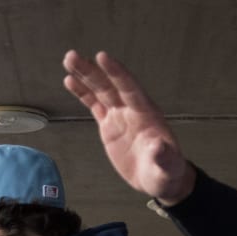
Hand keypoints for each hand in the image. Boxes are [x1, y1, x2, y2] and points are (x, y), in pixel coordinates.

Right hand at [62, 50, 195, 204]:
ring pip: (100, 91)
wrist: (158, 179)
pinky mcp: (109, 125)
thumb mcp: (167, 167)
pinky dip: (83, 93)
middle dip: (92, 71)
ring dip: (85, 75)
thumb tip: (158, 145)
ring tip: (69, 60)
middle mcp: (132, 110)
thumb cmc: (166, 172)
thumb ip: (163, 156)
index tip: (102, 57)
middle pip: (109, 85)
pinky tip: (70, 80)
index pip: (129, 89)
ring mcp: (119, 116)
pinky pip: (94, 105)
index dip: (116, 73)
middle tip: (73, 56)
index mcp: (146, 114)